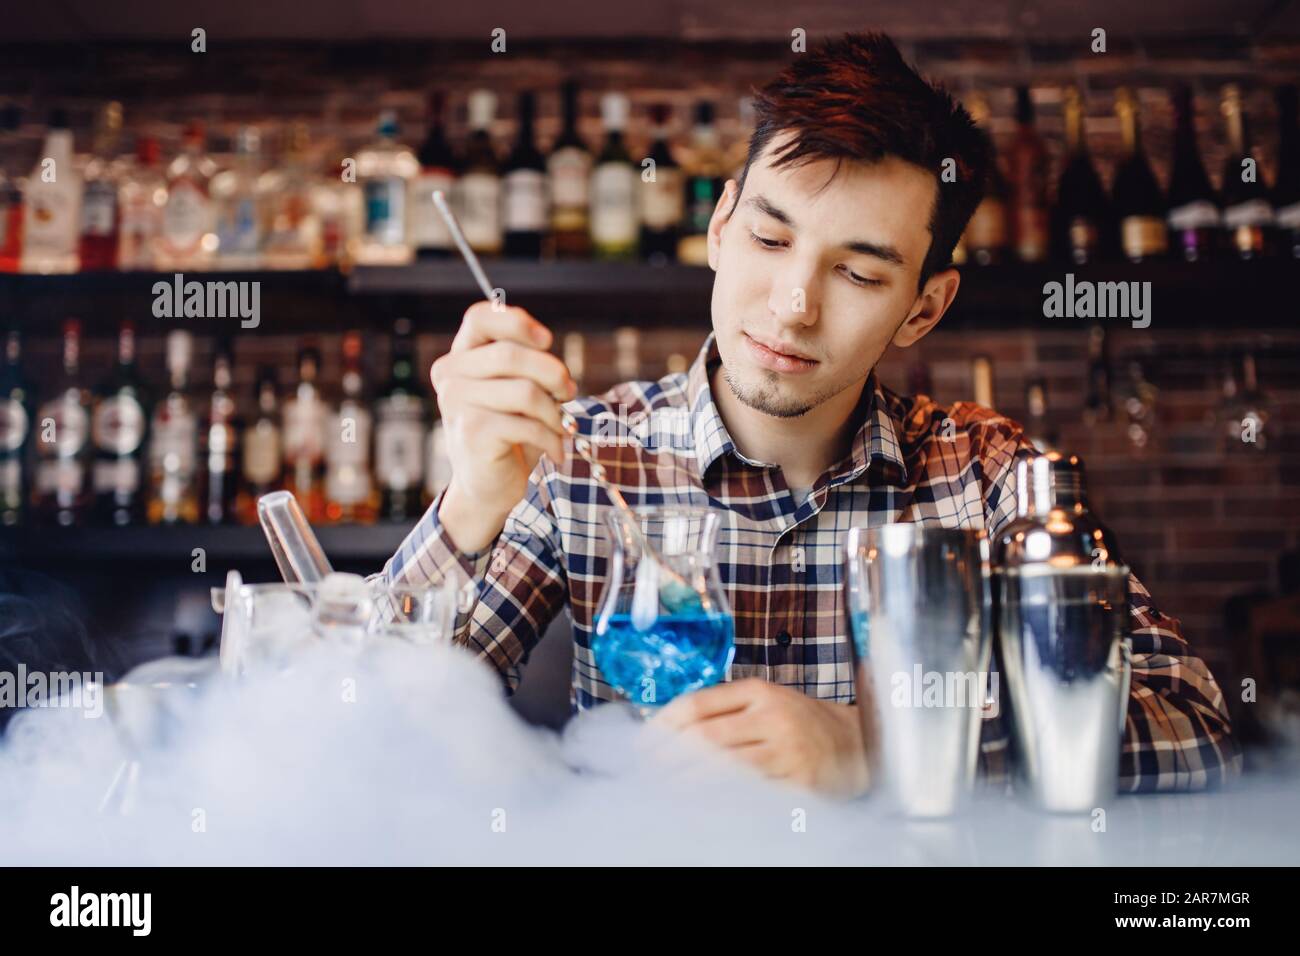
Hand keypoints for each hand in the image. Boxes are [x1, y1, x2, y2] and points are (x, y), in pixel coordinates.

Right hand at [431, 302, 577, 551]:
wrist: (489, 486)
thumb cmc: (510, 432)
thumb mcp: (517, 389)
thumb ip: (527, 365)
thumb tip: (552, 360)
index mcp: (460, 356)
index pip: (480, 317)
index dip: (517, 322)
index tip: (547, 340)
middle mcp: (451, 376)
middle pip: (511, 354)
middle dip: (553, 373)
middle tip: (568, 393)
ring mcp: (457, 404)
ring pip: (525, 391)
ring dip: (555, 412)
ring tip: (562, 427)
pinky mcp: (472, 433)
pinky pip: (527, 424)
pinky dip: (552, 439)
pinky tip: (555, 450)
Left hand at [651, 678, 871, 797]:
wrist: (858, 743)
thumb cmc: (800, 723)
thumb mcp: (764, 702)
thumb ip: (722, 710)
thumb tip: (664, 731)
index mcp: (759, 691)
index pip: (697, 705)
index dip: (661, 727)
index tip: (640, 746)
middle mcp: (773, 716)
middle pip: (705, 739)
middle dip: (667, 761)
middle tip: (644, 776)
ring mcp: (788, 751)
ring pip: (724, 770)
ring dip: (686, 785)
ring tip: (662, 793)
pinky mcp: (801, 784)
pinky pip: (750, 796)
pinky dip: (719, 803)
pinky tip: (699, 808)